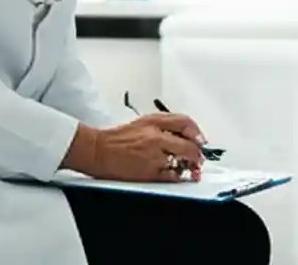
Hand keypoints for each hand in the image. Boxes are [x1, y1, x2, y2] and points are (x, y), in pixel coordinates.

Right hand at [65, 113, 207, 182]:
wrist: (97, 150)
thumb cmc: (116, 139)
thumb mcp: (142, 123)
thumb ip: (163, 126)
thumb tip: (183, 135)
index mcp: (154, 122)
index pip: (185, 122)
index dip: (197, 132)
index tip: (200, 140)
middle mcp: (156, 137)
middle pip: (189, 145)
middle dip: (197, 153)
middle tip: (199, 158)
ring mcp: (153, 155)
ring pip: (182, 161)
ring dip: (190, 166)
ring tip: (191, 168)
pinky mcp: (148, 172)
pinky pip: (172, 176)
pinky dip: (179, 176)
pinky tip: (179, 175)